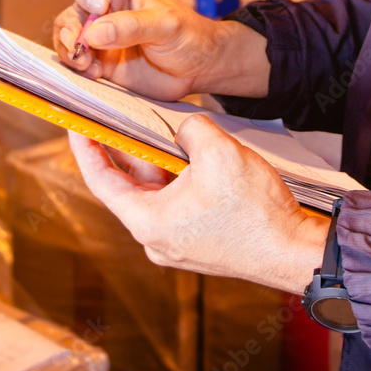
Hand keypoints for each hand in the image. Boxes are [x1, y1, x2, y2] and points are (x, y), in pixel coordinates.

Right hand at [54, 0, 269, 100]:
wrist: (199, 69)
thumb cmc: (189, 36)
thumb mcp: (166, 25)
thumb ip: (132, 26)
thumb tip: (93, 34)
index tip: (98, 8)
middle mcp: (105, 8)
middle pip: (71, 11)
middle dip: (70, 30)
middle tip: (80, 48)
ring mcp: (100, 36)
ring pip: (67, 38)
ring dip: (70, 52)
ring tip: (87, 65)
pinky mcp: (101, 61)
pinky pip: (77, 62)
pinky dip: (78, 69)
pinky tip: (96, 74)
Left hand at [68, 115, 329, 292]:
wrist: (295, 251)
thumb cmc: (256, 212)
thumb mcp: (218, 152)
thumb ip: (189, 130)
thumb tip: (184, 130)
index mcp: (147, 222)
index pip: (101, 181)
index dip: (86, 149)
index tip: (76, 125)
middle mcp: (155, 239)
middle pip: (128, 186)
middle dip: (126, 150)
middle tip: (115, 118)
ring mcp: (176, 244)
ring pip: (155, 194)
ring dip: (156, 163)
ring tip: (156, 130)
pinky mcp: (197, 243)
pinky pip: (176, 204)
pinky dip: (175, 179)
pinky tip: (187, 156)